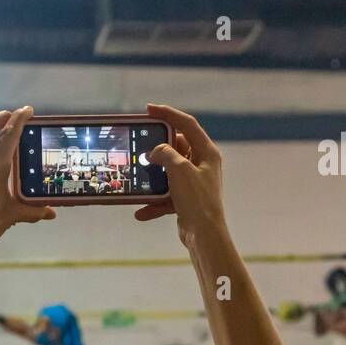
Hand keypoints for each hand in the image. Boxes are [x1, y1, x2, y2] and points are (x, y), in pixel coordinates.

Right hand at [133, 104, 225, 247]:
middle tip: (139, 145)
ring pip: (167, 172)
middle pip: (175, 147)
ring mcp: (193, 182)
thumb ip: (165, 153)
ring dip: (152, 178)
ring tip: (138, 177)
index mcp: (207, 152)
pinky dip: (153, 202)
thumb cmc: (197, 200)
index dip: (168, 114)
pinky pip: (165, 195)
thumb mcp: (179, 169)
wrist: (203, 235)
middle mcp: (202, 164)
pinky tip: (141, 212)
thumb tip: (155, 151)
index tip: (149, 109)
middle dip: (156, 149)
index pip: (187, 124)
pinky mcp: (185, 199)